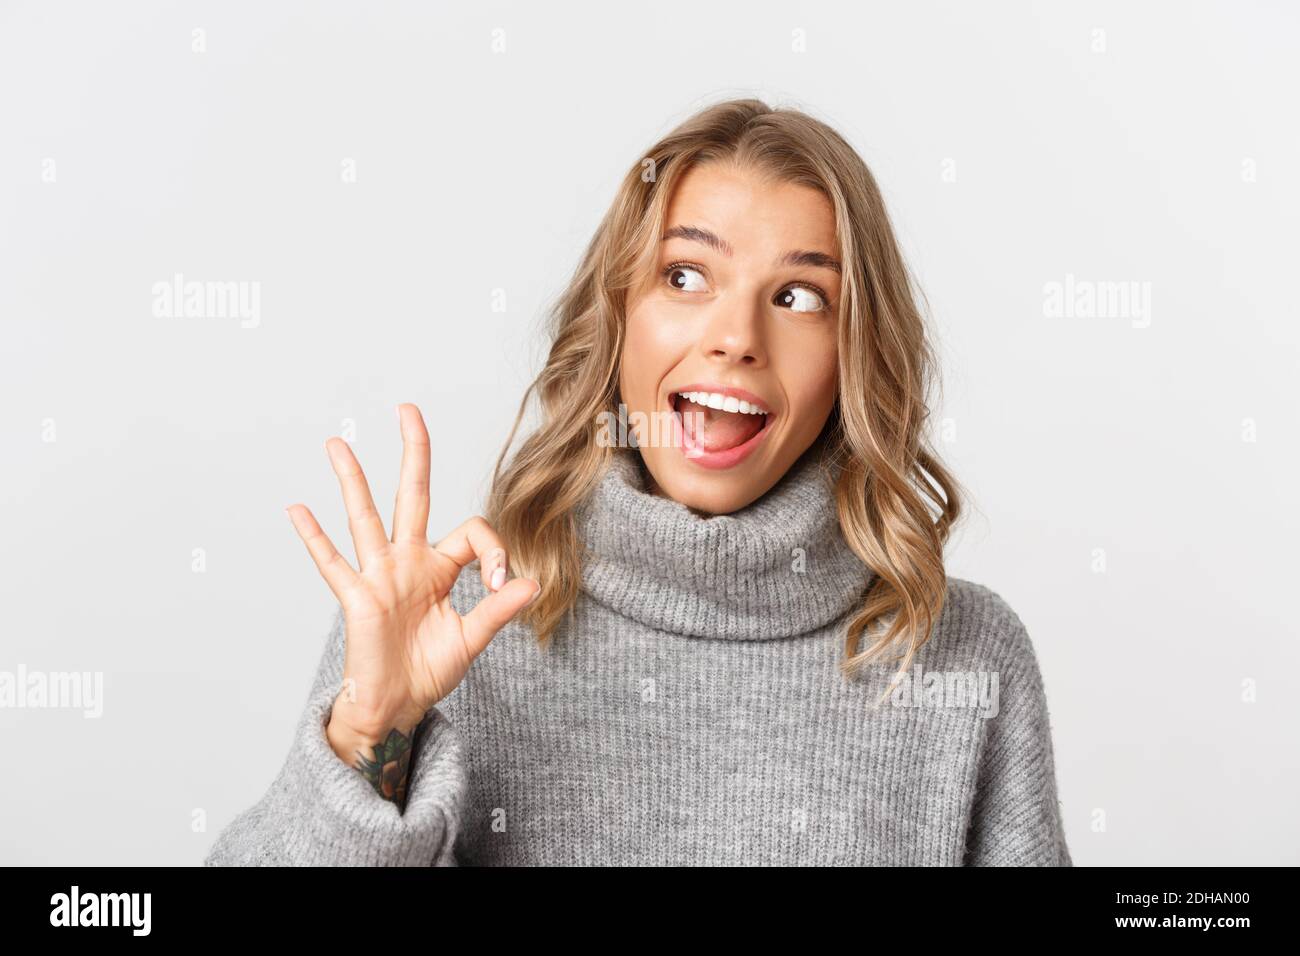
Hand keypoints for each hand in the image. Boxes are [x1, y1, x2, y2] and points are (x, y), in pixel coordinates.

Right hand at [286, 404, 537, 776]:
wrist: (396, 707)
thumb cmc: (428, 671)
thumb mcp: (472, 638)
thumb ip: (498, 609)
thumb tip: (532, 583)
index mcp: (438, 568)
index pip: (471, 533)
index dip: (494, 551)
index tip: (502, 582)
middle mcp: (407, 562)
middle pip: (412, 495)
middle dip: (412, 452)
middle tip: (407, 409)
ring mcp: (379, 576)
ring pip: (365, 517)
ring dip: (352, 480)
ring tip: (336, 442)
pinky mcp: (357, 599)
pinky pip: (334, 563)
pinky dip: (314, 538)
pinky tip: (297, 508)